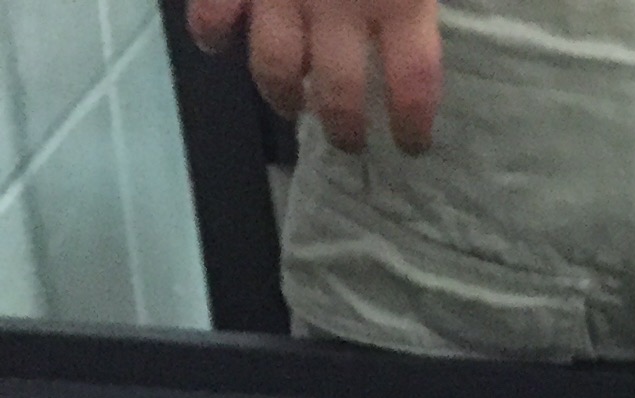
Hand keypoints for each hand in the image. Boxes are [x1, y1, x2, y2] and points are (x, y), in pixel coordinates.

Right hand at [188, 0, 442, 153]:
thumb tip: (421, 29)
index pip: (414, 84)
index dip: (413, 124)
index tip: (411, 144)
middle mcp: (339, 4)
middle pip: (340, 94)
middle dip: (344, 128)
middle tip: (347, 138)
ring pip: (275, 68)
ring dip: (281, 94)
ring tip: (291, 100)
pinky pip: (212, 18)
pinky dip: (211, 35)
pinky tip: (220, 41)